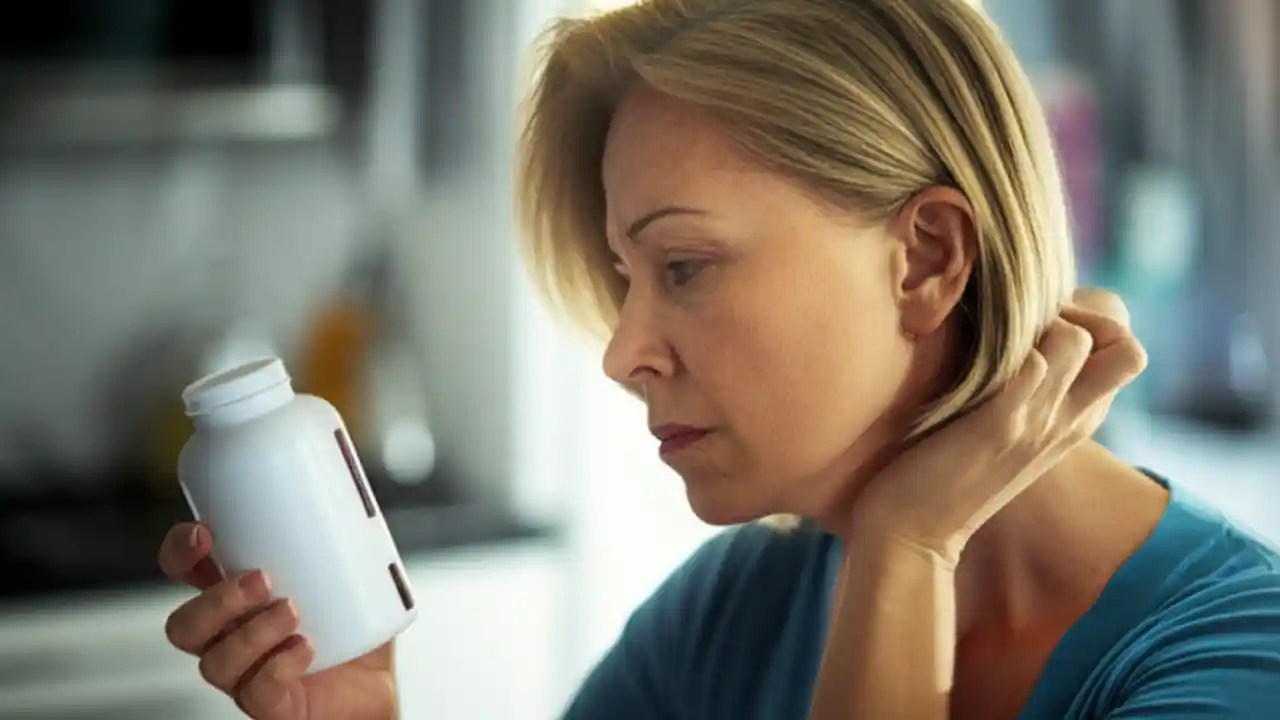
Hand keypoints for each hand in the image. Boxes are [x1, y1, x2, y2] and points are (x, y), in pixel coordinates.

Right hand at [159, 522, 397, 718]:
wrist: (375, 689)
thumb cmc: (353, 630)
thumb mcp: (351, 572)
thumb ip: (345, 533)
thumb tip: (355, 478)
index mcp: (236, 598)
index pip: (185, 573)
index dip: (180, 552)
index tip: (205, 532)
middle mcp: (229, 638)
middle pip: (184, 624)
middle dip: (217, 599)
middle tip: (263, 578)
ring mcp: (245, 676)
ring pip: (214, 661)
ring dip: (252, 633)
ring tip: (294, 611)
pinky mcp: (272, 706)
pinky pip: (256, 693)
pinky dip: (279, 666)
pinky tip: (306, 649)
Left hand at [851, 289, 1146, 564]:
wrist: (913, 533)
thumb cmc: (948, 472)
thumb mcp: (1009, 428)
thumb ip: (1030, 392)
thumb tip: (1020, 342)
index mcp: (1075, 420)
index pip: (1128, 351)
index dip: (1092, 321)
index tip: (1039, 325)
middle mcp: (1067, 421)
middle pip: (1130, 348)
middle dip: (1086, 315)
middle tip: (1028, 322)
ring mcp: (1036, 423)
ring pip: (1077, 340)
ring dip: (1036, 322)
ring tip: (993, 338)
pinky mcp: (996, 427)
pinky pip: (1030, 368)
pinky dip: (1008, 351)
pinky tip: (974, 358)